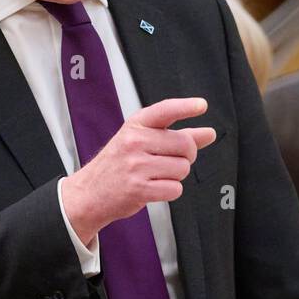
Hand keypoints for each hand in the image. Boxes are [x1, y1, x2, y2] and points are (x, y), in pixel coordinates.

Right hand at [61, 97, 216, 245]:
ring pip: (182, 169)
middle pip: (185, 145)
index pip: (165, 110)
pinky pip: (175, 189)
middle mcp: (135, 141)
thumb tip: (209, 133)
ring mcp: (136, 165)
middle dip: (186, 156)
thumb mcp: (143, 141)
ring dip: (176, 176)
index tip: (202, 105)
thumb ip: (178, 136)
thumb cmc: (120, 164)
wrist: (90, 192)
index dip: (186, 107)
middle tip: (171, 161)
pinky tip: (154, 187)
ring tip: (156, 175)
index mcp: (136, 125)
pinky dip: (170, 191)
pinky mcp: (138, 188)